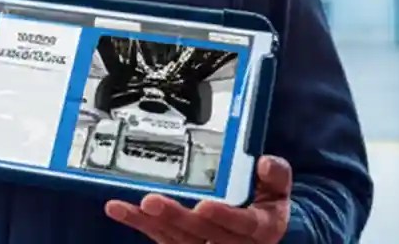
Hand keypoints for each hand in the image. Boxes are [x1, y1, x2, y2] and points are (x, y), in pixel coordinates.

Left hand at [105, 155, 292, 243]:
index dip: (224, 217)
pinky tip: (119, 209)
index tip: (205, 206)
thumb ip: (276, 174)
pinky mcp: (183, 243)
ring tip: (128, 206)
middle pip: (203, 235)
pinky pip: (161, 237)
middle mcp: (232, 243)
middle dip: (177, 218)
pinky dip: (139, 224)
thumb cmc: (265, 200)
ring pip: (177, 239)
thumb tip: (264, 162)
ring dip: (151, 223)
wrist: (258, 222)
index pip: (243, 225)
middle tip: (153, 201)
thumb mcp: (278, 186)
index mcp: (261, 228)